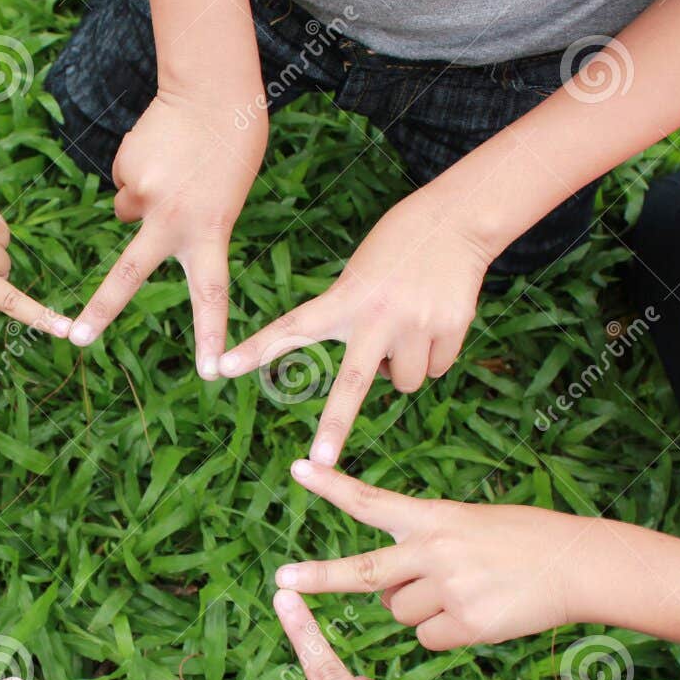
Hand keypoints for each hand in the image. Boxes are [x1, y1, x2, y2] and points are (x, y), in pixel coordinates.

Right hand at [69, 90, 264, 378]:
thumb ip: (186, 225)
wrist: (213, 92)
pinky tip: (159, 151)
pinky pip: (124, 180)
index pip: (212, 294)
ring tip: (171, 167)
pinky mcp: (125, 169)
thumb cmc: (230, 148)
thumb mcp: (224, 200)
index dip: (211, 336)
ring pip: (127, 212)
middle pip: (128, 274)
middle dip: (101, 310)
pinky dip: (137, 170)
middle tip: (78, 338)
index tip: (211, 373)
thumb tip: (130, 225)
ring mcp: (145, 195)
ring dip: (142, 196)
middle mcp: (173, 220)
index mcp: (210, 233)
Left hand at [220, 187, 495, 464]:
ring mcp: (416, 324)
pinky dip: (434, 356)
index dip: (257, 349)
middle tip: (320, 461)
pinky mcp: (451, 328)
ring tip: (407, 326)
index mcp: (344, 298)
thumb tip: (375, 378)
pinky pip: (436, 370)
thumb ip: (352, 322)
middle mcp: (376, 315)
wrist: (457, 219)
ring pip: (405, 383)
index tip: (223, 367)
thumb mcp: (358, 276)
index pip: (292, 327)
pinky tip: (434, 321)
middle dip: (335, 427)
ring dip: (404, 368)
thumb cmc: (396, 248)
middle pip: (353, 384)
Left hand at [277, 460, 600, 648]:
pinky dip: (445, 634)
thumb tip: (387, 598)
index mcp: (434, 517)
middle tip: (282, 580)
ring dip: (418, 610)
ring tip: (464, 592)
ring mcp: (450, 588)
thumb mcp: (468, 527)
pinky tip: (478, 615)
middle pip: (362, 572)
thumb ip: (422, 553)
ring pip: (399, 613)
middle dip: (318, 577)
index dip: (332, 486)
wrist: (577, 564)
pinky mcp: (467, 624)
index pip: (373, 500)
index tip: (298, 467)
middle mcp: (435, 551)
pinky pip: (428, 639)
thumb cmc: (522, 542)